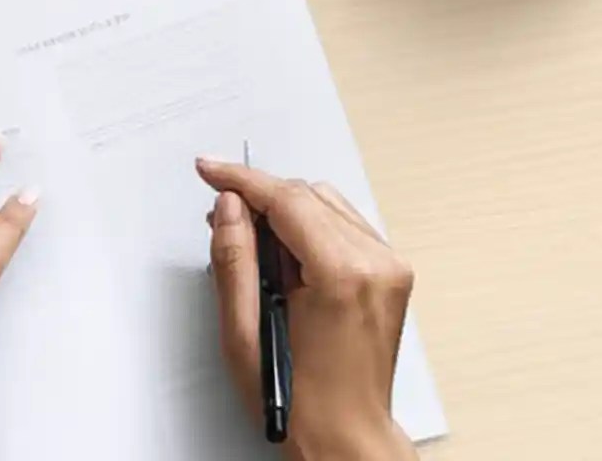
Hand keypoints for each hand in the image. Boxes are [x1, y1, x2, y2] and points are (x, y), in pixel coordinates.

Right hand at [196, 159, 418, 460]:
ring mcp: (389, 267)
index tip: (210, 169)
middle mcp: (376, 264)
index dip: (241, 180)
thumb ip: (234, 259)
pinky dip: (310, 230)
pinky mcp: (391, 273)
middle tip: (222, 220)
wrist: (345, 433)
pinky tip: (286, 261)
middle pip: (308, 195)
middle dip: (260, 200)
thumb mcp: (244, 330)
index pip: (287, 200)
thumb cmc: (299, 399)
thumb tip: (230, 207)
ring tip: (254, 253)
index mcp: (343, 276)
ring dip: (285, 214)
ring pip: (327, 204)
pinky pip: (344, 226)